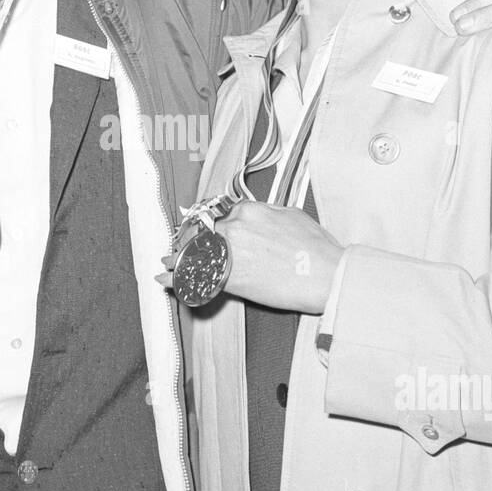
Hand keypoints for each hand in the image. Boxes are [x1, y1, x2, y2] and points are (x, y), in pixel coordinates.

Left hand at [160, 202, 342, 313]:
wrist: (326, 276)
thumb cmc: (316, 249)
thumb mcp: (292, 215)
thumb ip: (267, 213)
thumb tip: (255, 215)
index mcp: (249, 210)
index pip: (219, 214)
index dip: (208, 225)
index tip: (202, 231)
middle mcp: (235, 228)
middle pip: (201, 233)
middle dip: (188, 241)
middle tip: (177, 248)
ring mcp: (230, 253)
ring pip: (193, 254)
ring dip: (175, 259)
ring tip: (166, 263)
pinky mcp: (230, 279)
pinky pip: (195, 277)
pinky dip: (176, 279)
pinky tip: (165, 281)